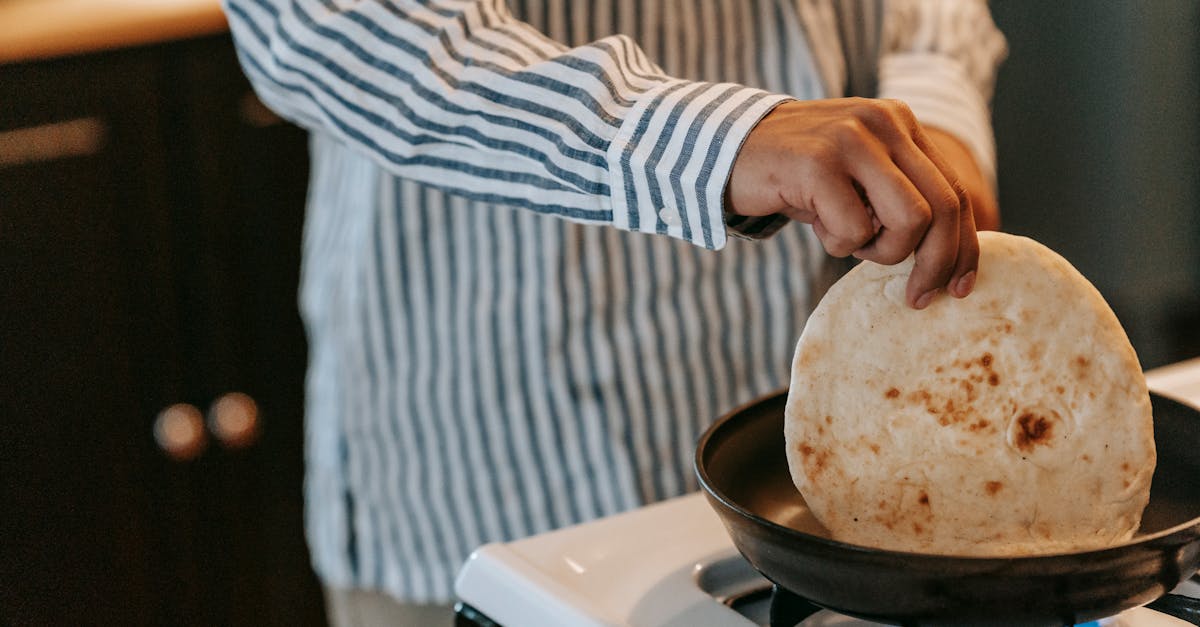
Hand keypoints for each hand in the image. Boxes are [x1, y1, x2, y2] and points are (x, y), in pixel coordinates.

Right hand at [727, 98, 975, 308]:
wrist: (723, 150)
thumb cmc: (794, 176)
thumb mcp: (856, 178)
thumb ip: (898, 197)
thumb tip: (947, 255)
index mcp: (900, 123)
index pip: (955, 190)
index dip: (965, 246)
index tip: (961, 287)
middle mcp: (883, 123)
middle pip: (945, 208)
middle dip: (937, 264)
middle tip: (917, 297)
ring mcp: (851, 139)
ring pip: (910, 220)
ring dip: (882, 250)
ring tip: (847, 240)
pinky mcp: (818, 162)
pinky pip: (854, 229)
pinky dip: (836, 243)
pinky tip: (814, 223)